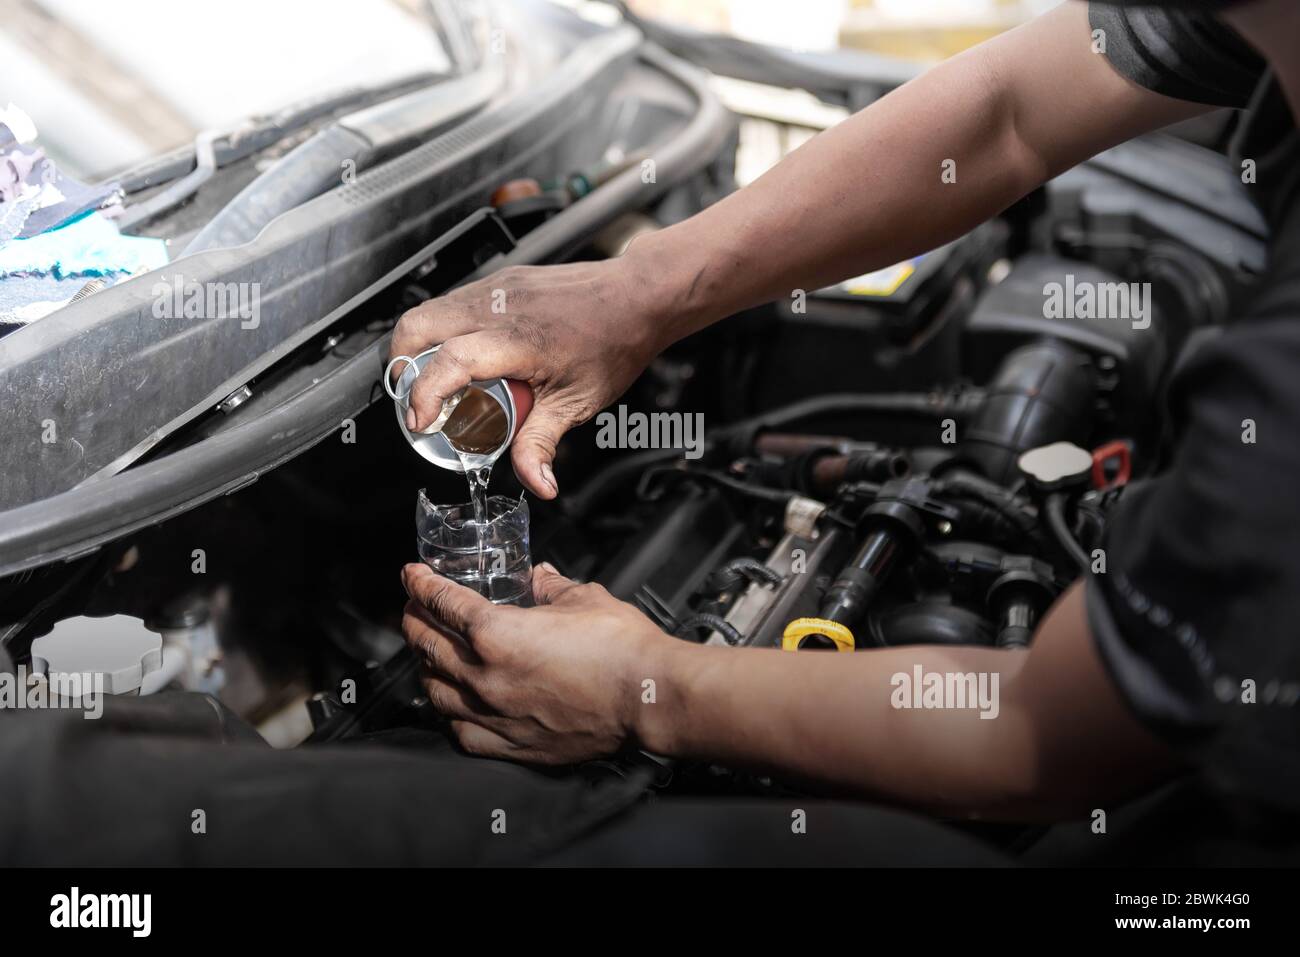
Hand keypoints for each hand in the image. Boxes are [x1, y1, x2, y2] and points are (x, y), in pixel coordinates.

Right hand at [389, 255, 668, 498]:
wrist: (637, 296)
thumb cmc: (614, 341)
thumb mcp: (578, 403)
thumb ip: (543, 444)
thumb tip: (536, 484)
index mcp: (517, 340)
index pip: (449, 360)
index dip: (424, 393)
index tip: (419, 421)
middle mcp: (498, 307)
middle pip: (417, 326)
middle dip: (402, 366)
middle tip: (416, 400)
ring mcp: (496, 288)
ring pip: (429, 310)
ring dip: (419, 346)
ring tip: (437, 381)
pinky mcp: (499, 282)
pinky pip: (452, 303)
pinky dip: (442, 330)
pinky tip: (464, 355)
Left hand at [400, 561, 676, 763]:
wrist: (649, 698)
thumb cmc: (623, 649)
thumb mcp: (584, 598)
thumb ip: (552, 587)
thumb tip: (541, 578)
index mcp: (497, 633)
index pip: (441, 602)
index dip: (421, 584)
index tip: (412, 576)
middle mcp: (486, 676)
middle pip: (427, 645)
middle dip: (414, 620)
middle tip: (414, 608)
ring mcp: (494, 715)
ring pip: (436, 691)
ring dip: (426, 666)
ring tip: (429, 653)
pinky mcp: (510, 745)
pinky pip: (460, 732)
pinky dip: (449, 713)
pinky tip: (453, 704)